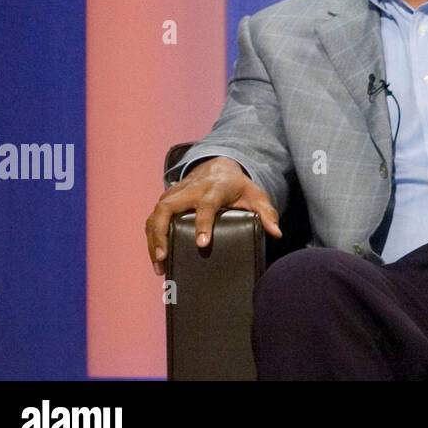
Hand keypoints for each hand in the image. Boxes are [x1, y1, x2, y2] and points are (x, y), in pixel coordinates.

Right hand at [144, 156, 281, 274]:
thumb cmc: (238, 186)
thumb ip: (267, 213)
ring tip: (159, 262)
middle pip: (168, 207)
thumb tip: (276, 233)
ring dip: (153, 238)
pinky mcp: (166, 199)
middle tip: (163, 256)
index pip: (205, 206)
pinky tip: (157, 256)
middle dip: (162, 232)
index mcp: (214, 189)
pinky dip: (151, 236)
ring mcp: (176, 193)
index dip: (203, 224)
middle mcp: (191, 189)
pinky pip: (153, 217)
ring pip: (156, 213)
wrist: (219, 165)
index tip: (202, 244)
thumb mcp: (256, 196)